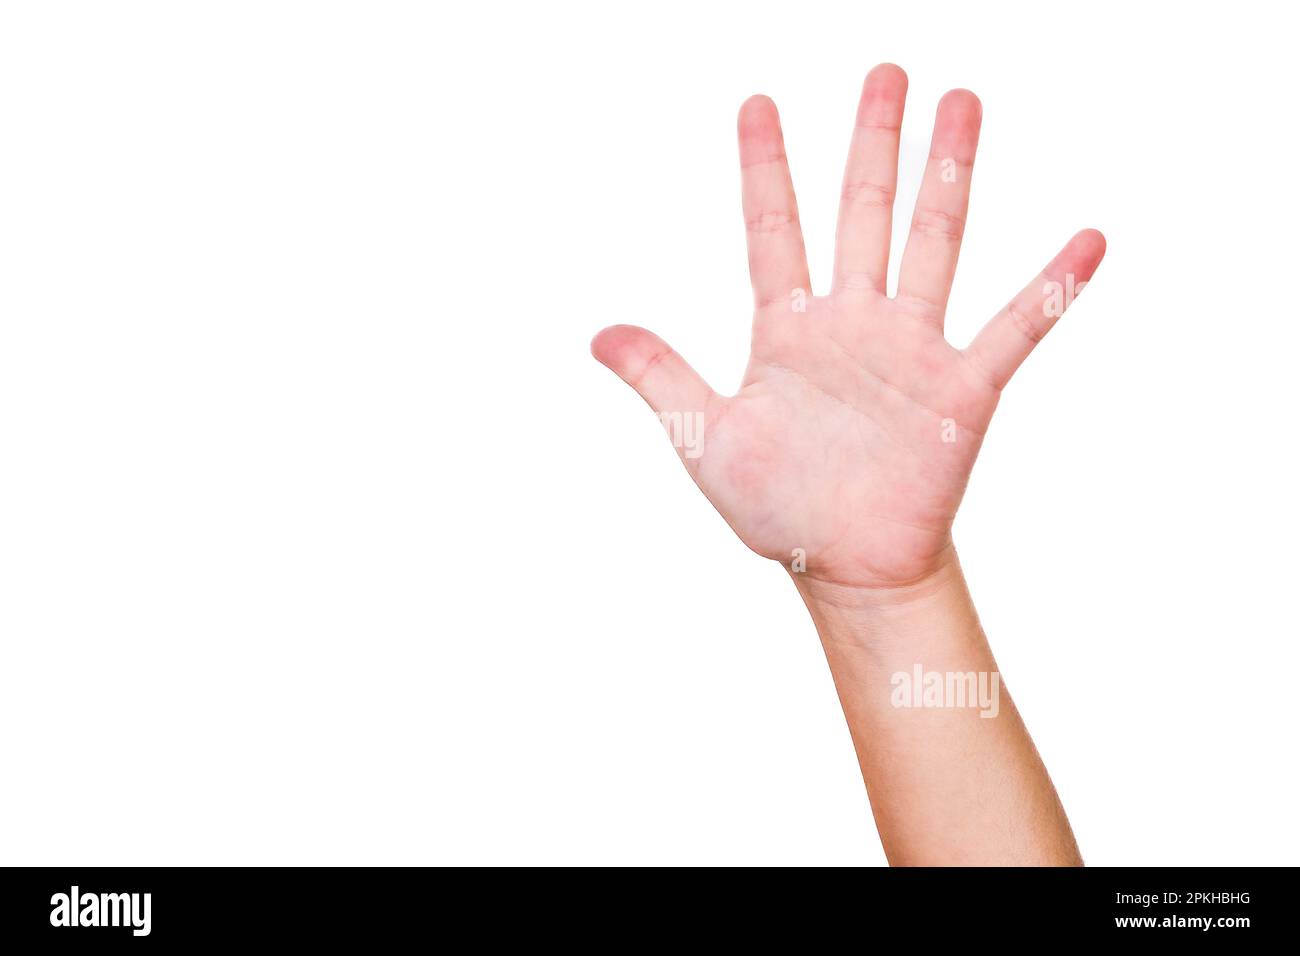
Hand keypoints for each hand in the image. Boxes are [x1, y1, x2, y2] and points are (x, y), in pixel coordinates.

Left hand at [592, 64, 1104, 589]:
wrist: (844, 568)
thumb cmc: (777, 509)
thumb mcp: (704, 438)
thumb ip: (659, 378)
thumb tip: (597, 333)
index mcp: (788, 330)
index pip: (773, 229)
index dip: (764, 167)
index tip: (758, 104)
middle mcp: (852, 324)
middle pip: (862, 213)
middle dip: (872, 142)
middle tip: (886, 72)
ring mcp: (909, 350)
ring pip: (931, 243)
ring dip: (948, 176)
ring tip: (963, 103)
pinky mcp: (960, 390)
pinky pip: (1014, 328)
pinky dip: (1051, 289)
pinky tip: (1087, 240)